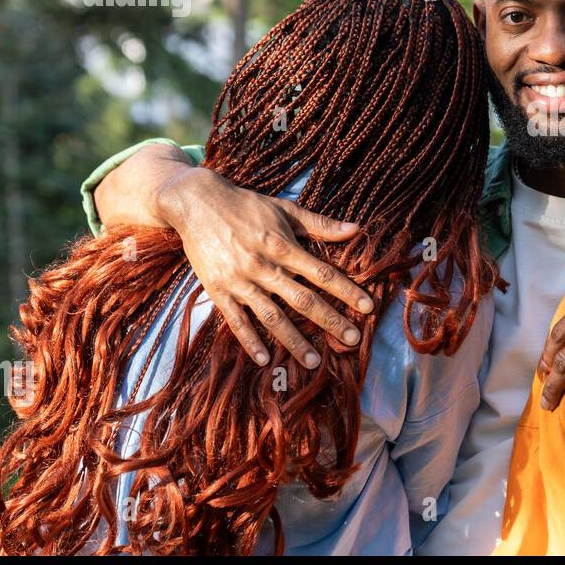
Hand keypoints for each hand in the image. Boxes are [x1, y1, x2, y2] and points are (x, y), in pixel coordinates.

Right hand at [157, 167, 373, 367]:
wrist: (196, 203)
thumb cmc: (245, 205)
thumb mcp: (284, 209)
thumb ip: (319, 224)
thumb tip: (356, 230)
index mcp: (282, 246)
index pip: (322, 273)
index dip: (346, 290)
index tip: (368, 306)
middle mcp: (263, 267)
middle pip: (302, 300)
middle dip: (329, 321)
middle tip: (352, 340)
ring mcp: (240, 282)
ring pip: (271, 316)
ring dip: (293, 340)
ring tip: (313, 361)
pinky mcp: (218, 291)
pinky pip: (236, 321)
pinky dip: (249, 340)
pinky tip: (263, 359)